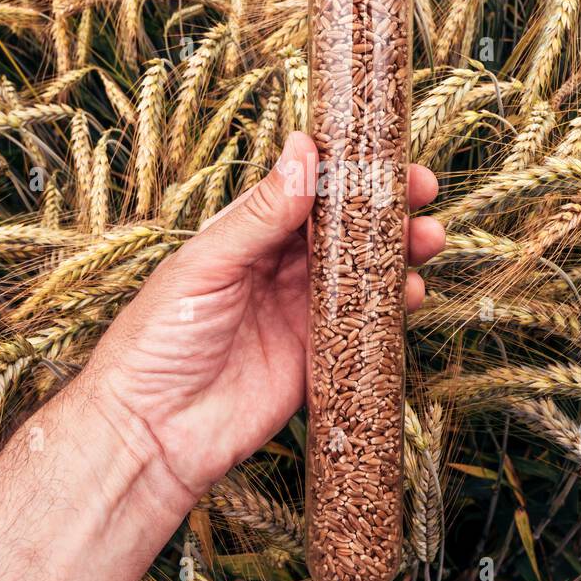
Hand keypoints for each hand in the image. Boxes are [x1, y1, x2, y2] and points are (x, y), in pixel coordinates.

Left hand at [85, 133, 444, 499]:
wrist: (152, 430)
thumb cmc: (158, 339)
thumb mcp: (208, 264)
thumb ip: (261, 214)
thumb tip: (302, 149)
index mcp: (247, 234)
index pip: (308, 190)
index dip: (349, 171)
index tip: (388, 153)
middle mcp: (279, 269)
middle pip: (346, 229)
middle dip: (387, 208)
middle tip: (425, 192)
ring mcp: (301, 313)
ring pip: (363, 273)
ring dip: (398, 254)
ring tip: (427, 240)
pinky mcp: (319, 358)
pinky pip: (365, 326)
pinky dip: (393, 308)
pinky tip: (411, 293)